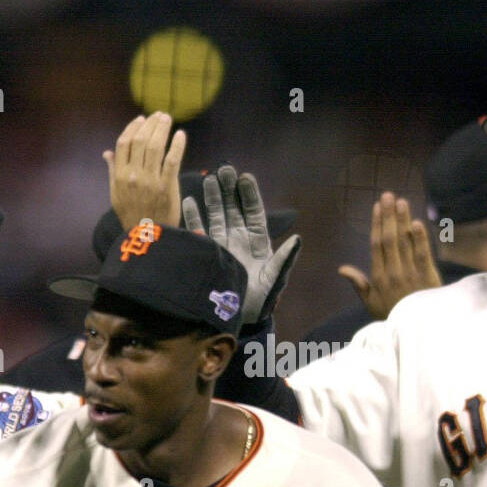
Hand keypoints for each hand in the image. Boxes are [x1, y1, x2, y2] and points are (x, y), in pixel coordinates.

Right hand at [104, 112, 185, 230]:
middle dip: (150, 124)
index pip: (123, 143)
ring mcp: (150, 180)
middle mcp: (133, 174)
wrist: (146, 237)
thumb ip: (112, 171)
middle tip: (160, 115)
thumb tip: (106, 153)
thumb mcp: (115, 194)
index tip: (142, 119)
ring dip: (162, 129)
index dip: (132, 127)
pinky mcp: (167, 186)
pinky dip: (177, 145)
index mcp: (119, 175)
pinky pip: (172, 160)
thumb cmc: (131, 215)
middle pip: (140, 140)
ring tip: (167, 119)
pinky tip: (180, 135)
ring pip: (155, 147)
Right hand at [182, 164, 300, 323]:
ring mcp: (222, 245)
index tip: (245, 177)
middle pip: (234, 208)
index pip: (254, 212)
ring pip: (217, 216)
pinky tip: (189, 201)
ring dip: (213, 198)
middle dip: (229, 189)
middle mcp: (240, 239)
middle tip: (224, 168)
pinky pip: (199, 231)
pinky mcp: (207, 253)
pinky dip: (193, 218)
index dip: (250, 195)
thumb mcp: (275, 279)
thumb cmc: (262, 300)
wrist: (239, 318)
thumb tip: (297, 239)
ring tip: (209, 179)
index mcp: (258, 242)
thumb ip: (284, 259)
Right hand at [339, 192, 439, 319]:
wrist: (417, 330)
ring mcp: (410, 274)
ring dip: (402, 221)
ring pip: (404, 243)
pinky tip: (417, 223)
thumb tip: (342, 268)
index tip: (377, 206)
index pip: (376, 245)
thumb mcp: (372, 303)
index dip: (377, 224)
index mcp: (378, 277)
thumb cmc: (394, 314)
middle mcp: (392, 273)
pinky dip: (420, 239)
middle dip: (388, 216)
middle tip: (388, 195)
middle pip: (389, 239)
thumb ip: (359, 284)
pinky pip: (422, 255)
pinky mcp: (428, 277)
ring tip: (401, 202)